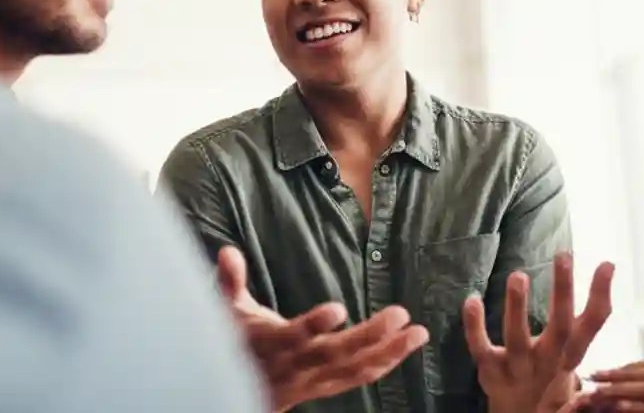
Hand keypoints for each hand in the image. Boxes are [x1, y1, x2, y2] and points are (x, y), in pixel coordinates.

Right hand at [215, 246, 429, 411]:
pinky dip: (385, 364)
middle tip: (400, 314)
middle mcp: (297, 365)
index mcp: (271, 344)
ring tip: (418, 333)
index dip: (313, 325)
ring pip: (355, 369)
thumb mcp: (225, 311)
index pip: (294, 336)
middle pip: (335, 354)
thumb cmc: (235, 341)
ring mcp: (314, 380)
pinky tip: (406, 348)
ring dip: (389, 353)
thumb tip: (227, 251)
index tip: (337, 310)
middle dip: (370, 336)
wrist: (236, 392)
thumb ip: (229, 281)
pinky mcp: (326, 386)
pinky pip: (359, 377)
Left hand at [462, 252, 615, 412]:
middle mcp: (549, 361)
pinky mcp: (491, 372)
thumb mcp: (571, 348)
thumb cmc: (549, 370)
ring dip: (518, 307)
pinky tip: (472, 300)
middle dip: (562, 292)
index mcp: (571, 353)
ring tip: (519, 275)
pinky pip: (481, 348)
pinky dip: (474, 326)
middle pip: (559, 327)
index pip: (592, 323)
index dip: (600, 294)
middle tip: (564, 256)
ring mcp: (519, 369)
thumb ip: (585, 316)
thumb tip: (609, 265)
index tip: (606, 263)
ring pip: (518, 339)